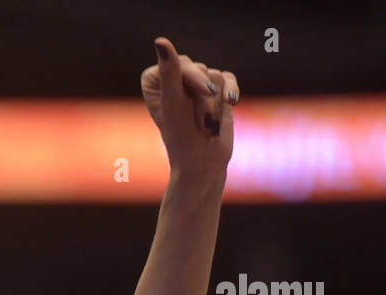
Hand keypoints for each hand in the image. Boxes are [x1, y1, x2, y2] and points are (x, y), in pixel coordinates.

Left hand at [140, 36, 239, 180]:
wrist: (203, 162)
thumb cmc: (182, 137)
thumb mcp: (174, 103)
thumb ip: (170, 72)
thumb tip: (161, 40)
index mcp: (154, 80)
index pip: (176, 63)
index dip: (188, 82)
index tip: (185, 104)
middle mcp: (173, 78)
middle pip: (197, 67)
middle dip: (201, 96)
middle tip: (197, 121)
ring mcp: (195, 83)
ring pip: (214, 74)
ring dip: (213, 102)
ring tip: (205, 123)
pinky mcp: (216, 89)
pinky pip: (229, 78)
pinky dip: (230, 93)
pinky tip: (231, 104)